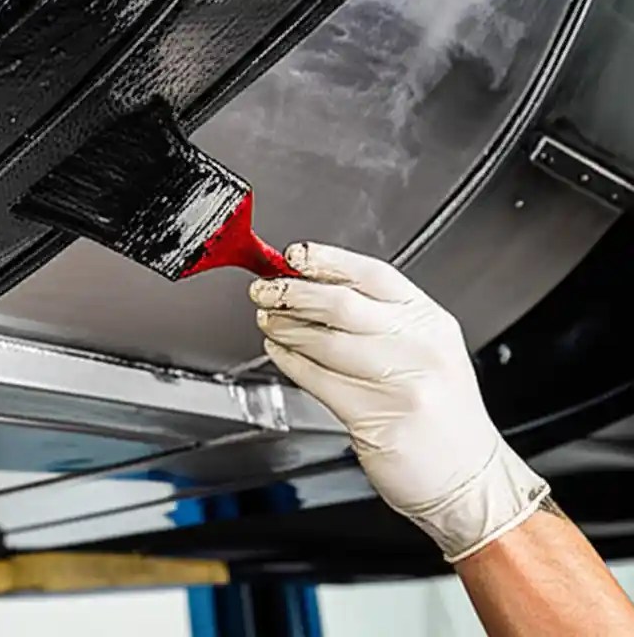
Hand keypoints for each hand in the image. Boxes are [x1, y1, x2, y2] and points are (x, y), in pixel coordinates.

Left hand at [249, 242, 548, 561]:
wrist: (470, 480)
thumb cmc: (442, 417)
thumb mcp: (427, 353)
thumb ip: (381, 321)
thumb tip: (317, 290)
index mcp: (432, 324)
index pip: (374, 275)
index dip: (328, 260)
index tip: (295, 255)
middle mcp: (421, 349)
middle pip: (343, 305)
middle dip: (294, 293)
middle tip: (266, 290)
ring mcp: (401, 384)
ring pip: (325, 342)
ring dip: (286, 328)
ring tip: (269, 320)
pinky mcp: (378, 419)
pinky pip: (319, 381)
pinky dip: (291, 362)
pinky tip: (280, 351)